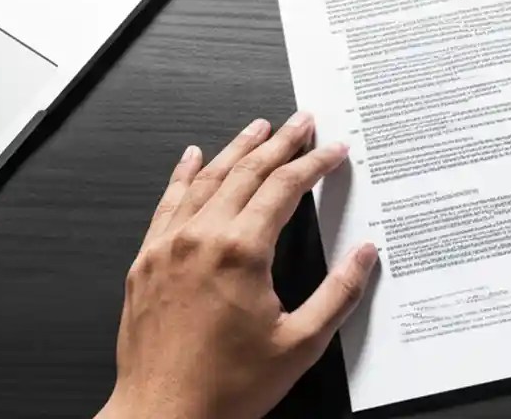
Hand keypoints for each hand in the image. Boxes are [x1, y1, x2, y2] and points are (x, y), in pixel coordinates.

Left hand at [96, 113, 377, 418]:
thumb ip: (339, 294)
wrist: (163, 416)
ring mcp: (168, 247)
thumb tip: (365, 255)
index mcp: (241, 252)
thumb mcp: (300, 344)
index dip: (313, 162)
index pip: (285, 187)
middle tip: (302, 121)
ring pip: (206, 179)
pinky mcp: (146, 261)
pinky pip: (167, 203)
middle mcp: (201, 238)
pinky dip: (183, 175)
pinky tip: (191, 158)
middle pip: (247, 171)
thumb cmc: (227, 388)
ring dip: (236, 148)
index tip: (333, 149)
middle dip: (280, 142)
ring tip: (258, 127)